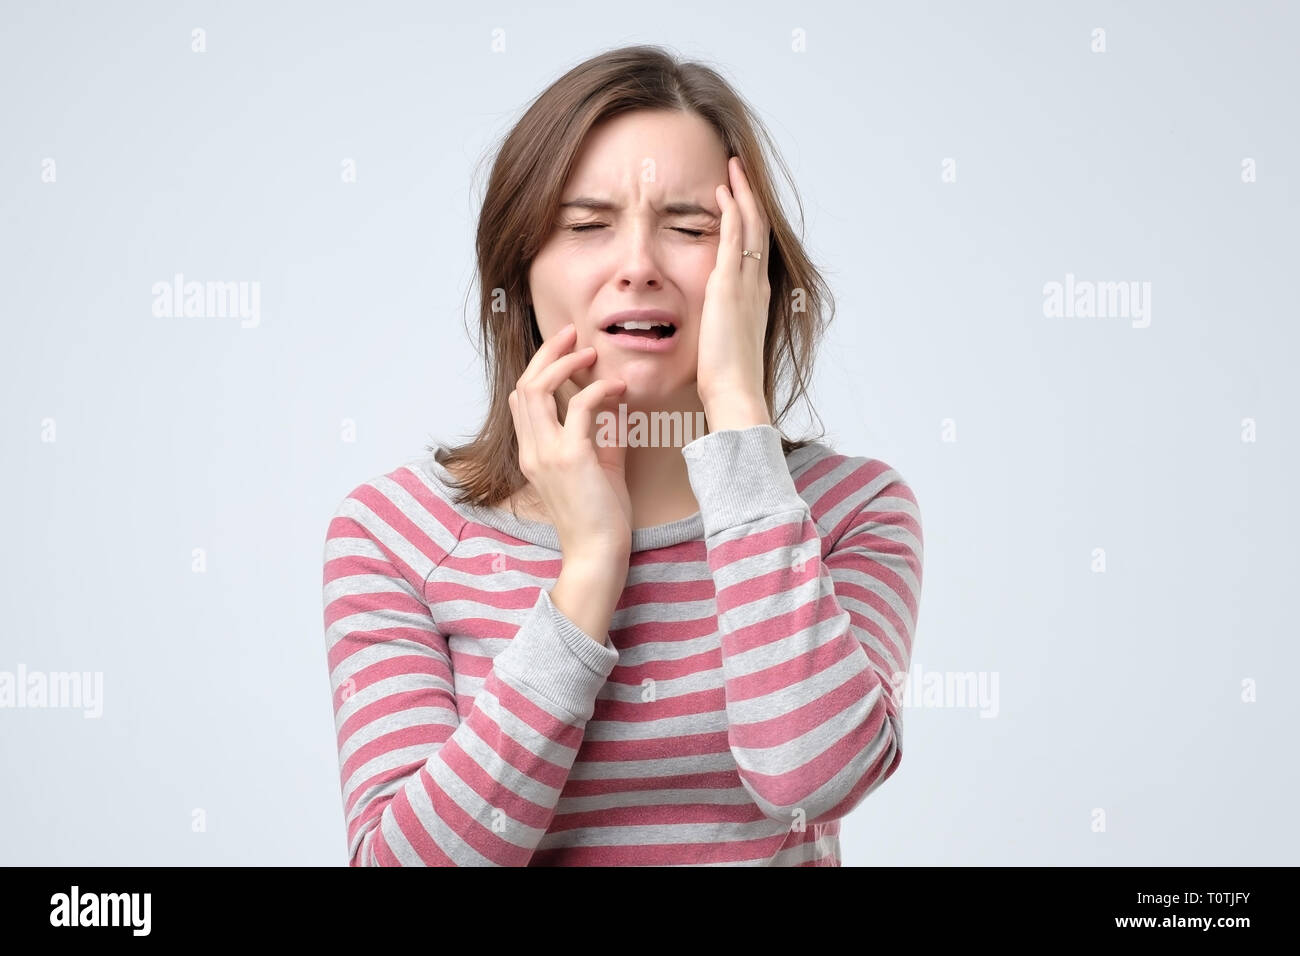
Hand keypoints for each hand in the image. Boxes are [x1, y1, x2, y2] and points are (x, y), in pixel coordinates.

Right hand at [508, 322, 633, 561]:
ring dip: (565, 363)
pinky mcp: (571, 458)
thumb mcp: (601, 470)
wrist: (598, 554)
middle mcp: (532, 451)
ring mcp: (546, 454)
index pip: (522, 400)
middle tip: (573, 334)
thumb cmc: (600, 519)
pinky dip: (600, 390)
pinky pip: (581, 407)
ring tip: (590, 351)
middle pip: (525, 385)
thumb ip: (606, 437)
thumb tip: (619, 406)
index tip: (567, 350)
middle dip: (548, 353)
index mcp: (533, 454)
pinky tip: (619, 388)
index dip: (541, 368)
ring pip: (538, 389)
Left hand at [696, 155, 772, 426]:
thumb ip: (720, 328)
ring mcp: (745, 283)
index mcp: (755, 299)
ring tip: (732, 169)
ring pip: (750, 227)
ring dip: (741, 195)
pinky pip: (733, 239)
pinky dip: (730, 212)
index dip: (749, 222)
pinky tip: (721, 192)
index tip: (738, 201)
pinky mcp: (729, 285)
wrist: (736, 392)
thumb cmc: (727, 379)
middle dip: (749, 198)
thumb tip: (711, 328)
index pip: (754, 250)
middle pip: (758, 230)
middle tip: (738, 172)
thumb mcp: (724, 344)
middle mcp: (756, 285)